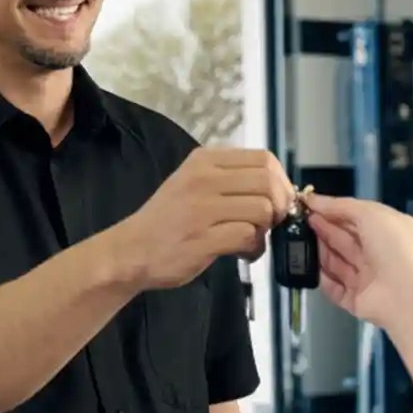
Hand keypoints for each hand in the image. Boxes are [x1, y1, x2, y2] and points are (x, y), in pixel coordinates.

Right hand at [111, 147, 293, 290]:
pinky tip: (242, 253)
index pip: (264, 159)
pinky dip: (254, 249)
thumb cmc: (167, 220)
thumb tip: (277, 188)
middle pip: (268, 182)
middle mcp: (203, 178)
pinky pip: (248, 236)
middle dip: (280, 206)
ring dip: (266, 230)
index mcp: (204, 160)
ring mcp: (202, 208)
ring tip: (252, 239)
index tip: (278, 201)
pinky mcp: (203, 238)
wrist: (131, 250)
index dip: (281, 181)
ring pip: (262, 209)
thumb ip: (229, 179)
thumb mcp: (193, 182)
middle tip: (271, 223)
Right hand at [301, 195, 412, 331]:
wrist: (405, 297)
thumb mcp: (371, 214)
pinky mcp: (356, 300)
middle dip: (323, 228)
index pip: (357, 217)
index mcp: (389, 231)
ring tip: (298, 239)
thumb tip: (315, 200)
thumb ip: (342, 206)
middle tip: (300, 220)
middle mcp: (379, 254)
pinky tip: (307, 266)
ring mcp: (367, 279)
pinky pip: (334, 287)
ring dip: (319, 251)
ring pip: (337, 262)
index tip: (309, 205)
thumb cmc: (394, 249)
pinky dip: (321, 278)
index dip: (333, 210)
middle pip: (345, 239)